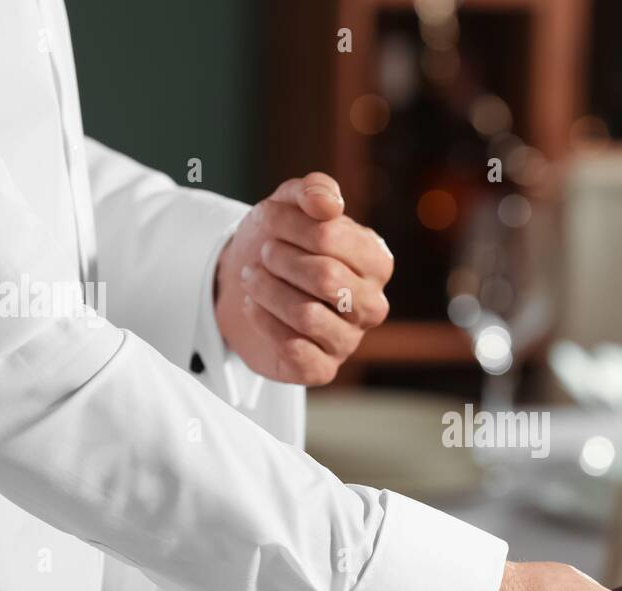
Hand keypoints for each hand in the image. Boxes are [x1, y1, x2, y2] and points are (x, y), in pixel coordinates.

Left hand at [213, 172, 392, 384]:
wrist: (245, 282)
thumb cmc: (279, 240)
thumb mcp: (291, 203)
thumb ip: (313, 191)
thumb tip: (329, 203)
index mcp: (376, 260)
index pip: (332, 236)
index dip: (290, 224)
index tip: (269, 218)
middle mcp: (371, 304)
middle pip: (324, 278)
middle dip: (279, 260)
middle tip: (262, 253)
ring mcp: (349, 340)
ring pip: (307, 315)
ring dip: (266, 290)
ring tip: (251, 278)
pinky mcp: (322, 369)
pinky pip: (295, 350)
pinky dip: (265, 323)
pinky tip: (254, 307)